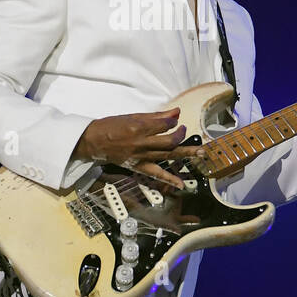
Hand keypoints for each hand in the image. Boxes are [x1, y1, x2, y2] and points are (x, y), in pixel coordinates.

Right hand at [73, 107, 201, 189]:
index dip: (173, 121)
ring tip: (201, 153)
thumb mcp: (133, 116)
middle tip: (185, 131)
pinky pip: (157, 174)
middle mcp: (142, 142)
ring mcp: (141, 156)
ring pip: (168, 156)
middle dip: (181, 135)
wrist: (94, 141)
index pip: (164, 124)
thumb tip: (175, 112)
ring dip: (186, 154)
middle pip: (170, 141)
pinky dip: (169, 179)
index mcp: (139, 127)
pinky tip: (181, 184)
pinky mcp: (138, 166)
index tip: (175, 120)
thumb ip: (156, 116)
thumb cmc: (112, 126)